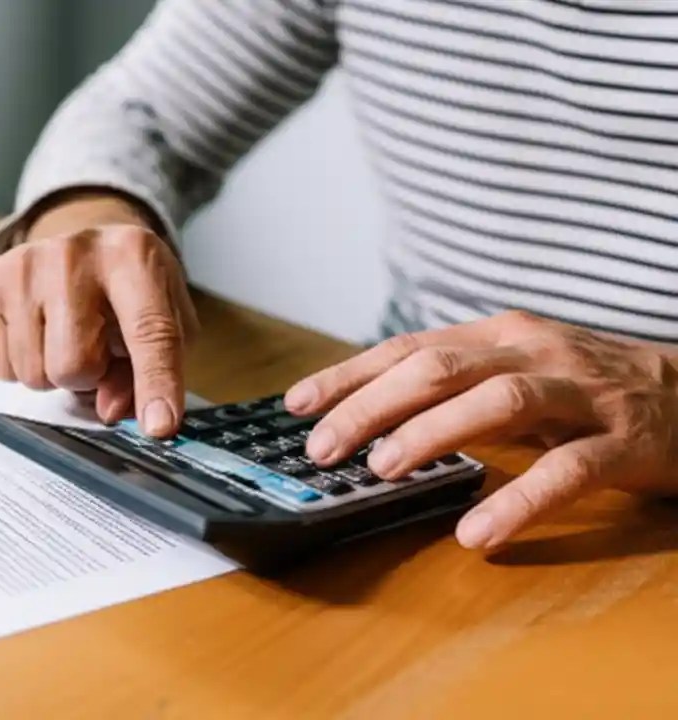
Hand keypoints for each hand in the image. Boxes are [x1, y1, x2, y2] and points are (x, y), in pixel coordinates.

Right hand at [0, 193, 197, 435]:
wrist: (78, 240)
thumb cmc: (127, 288)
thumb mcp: (164, 319)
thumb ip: (150, 369)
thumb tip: (110, 411)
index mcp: (134, 257)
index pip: (149, 331)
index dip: (155, 383)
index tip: (159, 427)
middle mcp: (75, 254)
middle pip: (75, 365)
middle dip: (89, 376)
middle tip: (95, 349)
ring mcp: (25, 266)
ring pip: (34, 373)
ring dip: (53, 373)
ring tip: (64, 336)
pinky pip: (1, 368)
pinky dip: (22, 365)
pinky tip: (36, 332)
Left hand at [284, 310, 677, 549]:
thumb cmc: (593, 390)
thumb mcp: (518, 373)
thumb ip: (456, 387)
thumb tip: (371, 416)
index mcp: (502, 336)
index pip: (409, 349)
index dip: (349, 375)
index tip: (297, 404)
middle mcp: (535, 352)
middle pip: (438, 368)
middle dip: (371, 406)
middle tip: (323, 447)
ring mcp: (583, 393)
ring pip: (497, 401)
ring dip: (431, 434)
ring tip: (382, 470)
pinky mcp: (626, 441)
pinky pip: (567, 470)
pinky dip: (519, 500)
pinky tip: (479, 532)